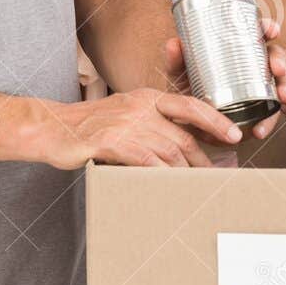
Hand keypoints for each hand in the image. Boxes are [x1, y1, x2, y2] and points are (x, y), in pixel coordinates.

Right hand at [40, 87, 244, 168]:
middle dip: (204, 159)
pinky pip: (145, 161)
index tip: (234, 135)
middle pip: (182, 135)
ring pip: (168, 150)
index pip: (190, 105)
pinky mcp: (109, 141)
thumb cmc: (91, 126)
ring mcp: (125, 123)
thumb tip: (184, 146)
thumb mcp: (126, 115)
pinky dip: (160, 175)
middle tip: (216, 176)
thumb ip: (154, 125)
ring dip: (186, 172)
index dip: (215, 120)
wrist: (51, 128)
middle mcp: (139, 106)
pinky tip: (168, 186)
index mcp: (147, 97)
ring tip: (196, 187)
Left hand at [164, 18, 285, 140]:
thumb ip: (176, 61)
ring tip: (282, 99)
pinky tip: (259, 130)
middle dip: (280, 60)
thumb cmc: (185, 89)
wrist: (183, 122)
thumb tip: (174, 43)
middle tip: (278, 70)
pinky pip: (269, 114)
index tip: (272, 31)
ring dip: (284, 89)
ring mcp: (258, 87)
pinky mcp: (258, 110)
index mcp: (236, 48)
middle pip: (273, 55)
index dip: (267, 28)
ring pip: (279, 83)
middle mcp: (251, 65)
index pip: (255, 33)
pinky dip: (267, 122)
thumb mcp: (179, 74)